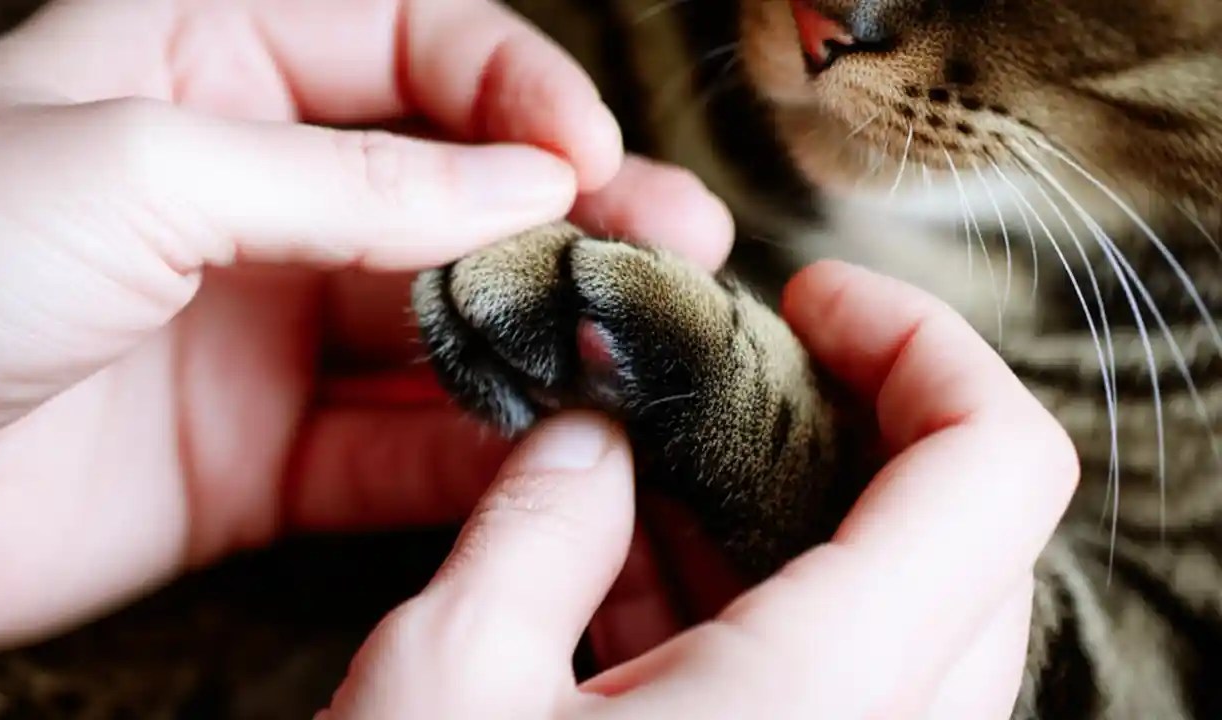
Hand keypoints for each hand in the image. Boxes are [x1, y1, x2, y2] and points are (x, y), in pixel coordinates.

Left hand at [0, 0, 732, 653]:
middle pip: (453, 189)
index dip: (515, 89)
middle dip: (570, 214)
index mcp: (205, 65)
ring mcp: (266, 326)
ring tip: (645, 343)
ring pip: (444, 318)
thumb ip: (351, 179)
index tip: (586, 155)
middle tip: (678, 243)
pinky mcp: (265, 453)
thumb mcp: (143, 166)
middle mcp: (252, 190)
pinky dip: (479, 447)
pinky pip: (399, 442)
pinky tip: (557, 443)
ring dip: (545, 332)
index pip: (412, 44)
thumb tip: (524, 187)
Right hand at [322, 262, 1078, 719]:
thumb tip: (589, 432)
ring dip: (784, 514)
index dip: (920, 342)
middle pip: (957, 532)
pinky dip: (750, 601)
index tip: (808, 299)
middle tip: (713, 379)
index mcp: (825, 700)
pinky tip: (628, 572)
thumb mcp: (448, 682)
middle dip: (841, 424)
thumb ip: (535, 522)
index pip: (992, 467)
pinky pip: (832, 680)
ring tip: (645, 473)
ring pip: (899, 610)